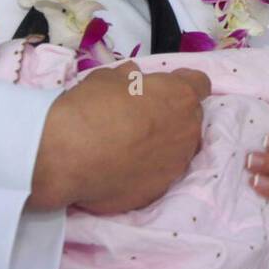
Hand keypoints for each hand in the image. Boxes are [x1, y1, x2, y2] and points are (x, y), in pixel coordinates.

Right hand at [28, 61, 210, 213]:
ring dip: (163, 143)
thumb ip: (128, 78)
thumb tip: (133, 77)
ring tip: (131, 145)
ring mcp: (176, 163)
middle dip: (172, 114)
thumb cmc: (91, 109)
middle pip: (191, 118)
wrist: (69, 158)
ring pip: (179, 148)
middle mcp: (187, 130)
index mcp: (180, 97)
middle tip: (142, 116)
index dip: (182, 82)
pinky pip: (160, 173)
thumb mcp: (106, 78)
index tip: (162, 87)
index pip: (200, 84)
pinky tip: (123, 167)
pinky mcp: (160, 190)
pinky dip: (147, 169)